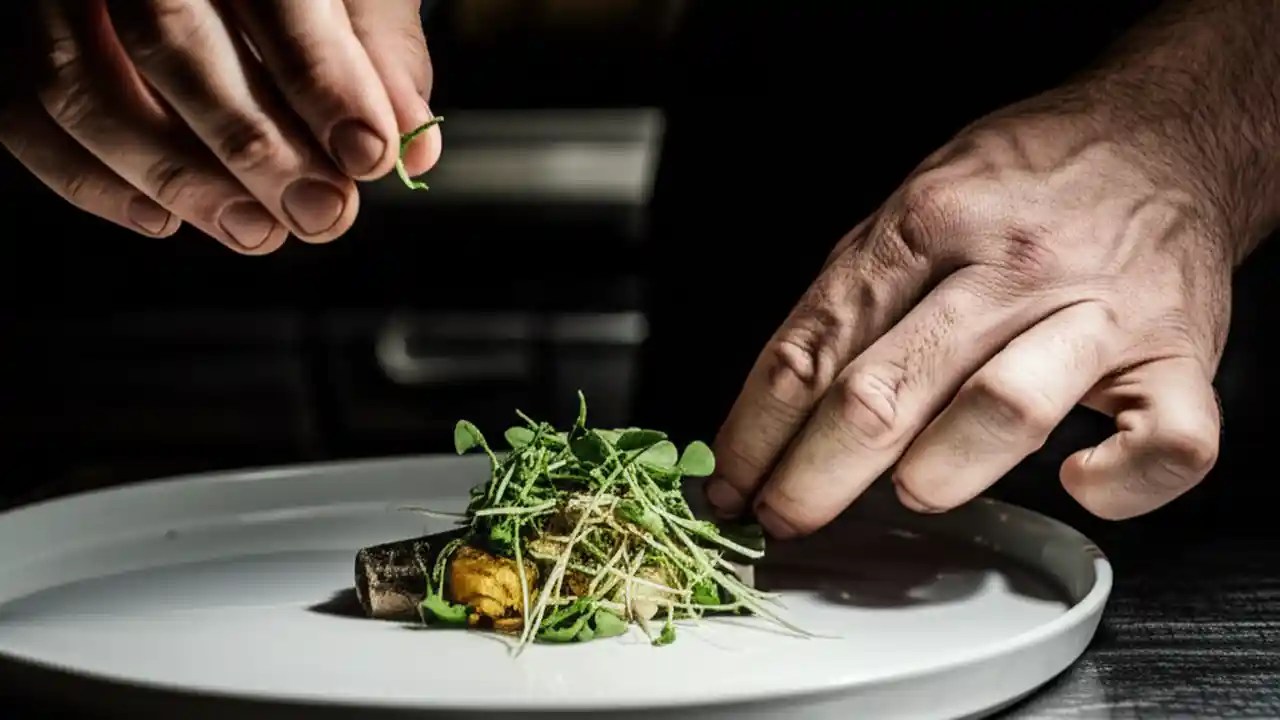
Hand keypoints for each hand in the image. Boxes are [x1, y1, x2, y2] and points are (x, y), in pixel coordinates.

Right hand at [0, 0, 440, 254]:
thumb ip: (377, 56)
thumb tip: (413, 143)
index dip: (322, 79)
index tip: (369, 153)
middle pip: (168, 38)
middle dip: (253, 144)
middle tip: (322, 211)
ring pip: (84, 86)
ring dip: (179, 180)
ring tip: (258, 230)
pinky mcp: (10, 41)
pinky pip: (23, 117)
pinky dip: (92, 184)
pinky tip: (166, 219)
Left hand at [707, 96, 1232, 537]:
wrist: (1167, 134)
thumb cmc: (1030, 180)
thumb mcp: (918, 198)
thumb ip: (858, 290)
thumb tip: (784, 403)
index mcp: (929, 221)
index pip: (814, 345)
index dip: (756, 432)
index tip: (731, 483)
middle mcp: (1011, 263)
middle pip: (884, 392)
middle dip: (813, 479)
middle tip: (785, 518)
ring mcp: (1101, 309)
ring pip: (1002, 413)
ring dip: (936, 475)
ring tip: (911, 493)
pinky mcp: (1181, 352)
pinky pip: (1164, 443)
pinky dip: (1116, 486)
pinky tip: (1077, 482)